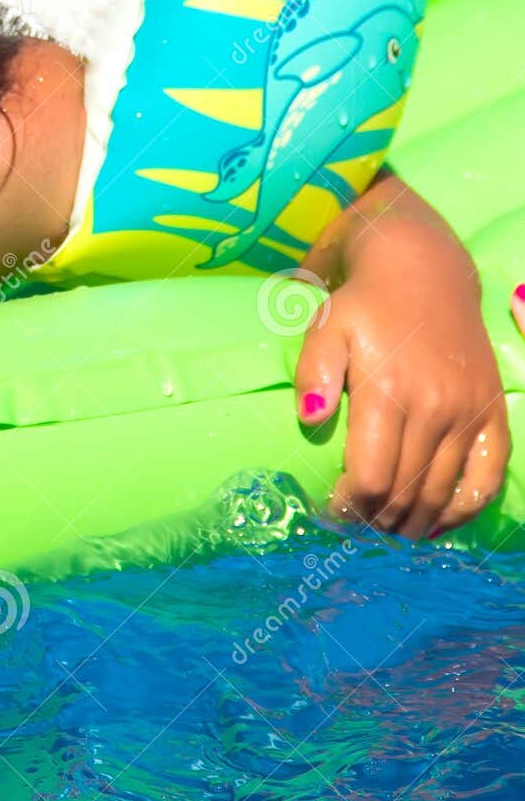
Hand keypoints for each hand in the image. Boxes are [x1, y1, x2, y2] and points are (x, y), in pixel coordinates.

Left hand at [293, 260, 507, 538]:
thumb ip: (313, 373)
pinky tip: (439, 523)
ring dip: (414, 522)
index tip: (333, 511)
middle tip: (357, 526)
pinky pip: (488, 476)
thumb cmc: (364, 303)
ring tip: (387, 530)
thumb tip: (308, 419)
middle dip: (377, 520)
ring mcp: (468, 411)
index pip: (371, 476)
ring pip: (443, 492)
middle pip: (406, 492)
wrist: (423, 270)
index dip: (350, 506)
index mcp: (388, 390)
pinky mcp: (492, 412)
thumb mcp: (326, 326)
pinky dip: (465, 509)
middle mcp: (434, 407)